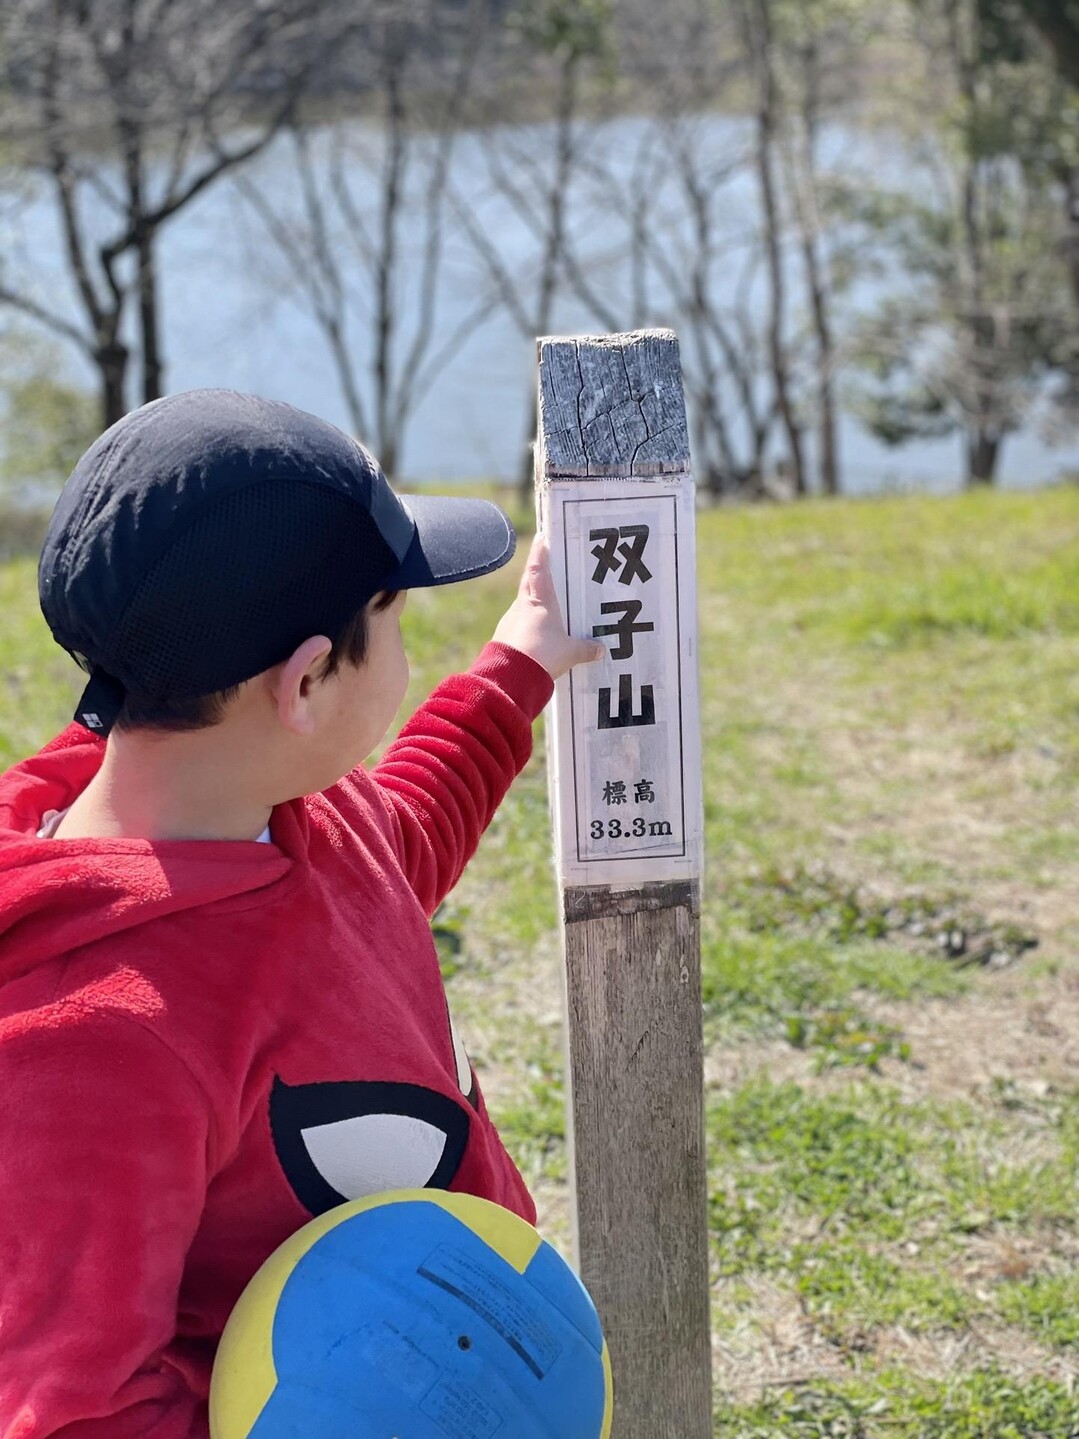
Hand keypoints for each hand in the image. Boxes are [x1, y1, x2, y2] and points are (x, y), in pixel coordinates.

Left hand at [492, 533, 605, 680]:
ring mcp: (510, 621)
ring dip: (531, 602)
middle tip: (544, 565)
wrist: (512, 678)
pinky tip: (536, 635)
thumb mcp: (570, 653)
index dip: (540, 553)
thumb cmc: (544, 656)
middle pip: (528, 583)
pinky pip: (518, 625)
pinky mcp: (504, 638)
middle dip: (536, 573)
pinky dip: (527, 625)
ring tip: (546, 607)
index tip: (541, 537)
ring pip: (522, 605)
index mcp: (539, 602)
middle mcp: (522, 606)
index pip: (538, 569)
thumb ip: (585, 649)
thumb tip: (600, 649)